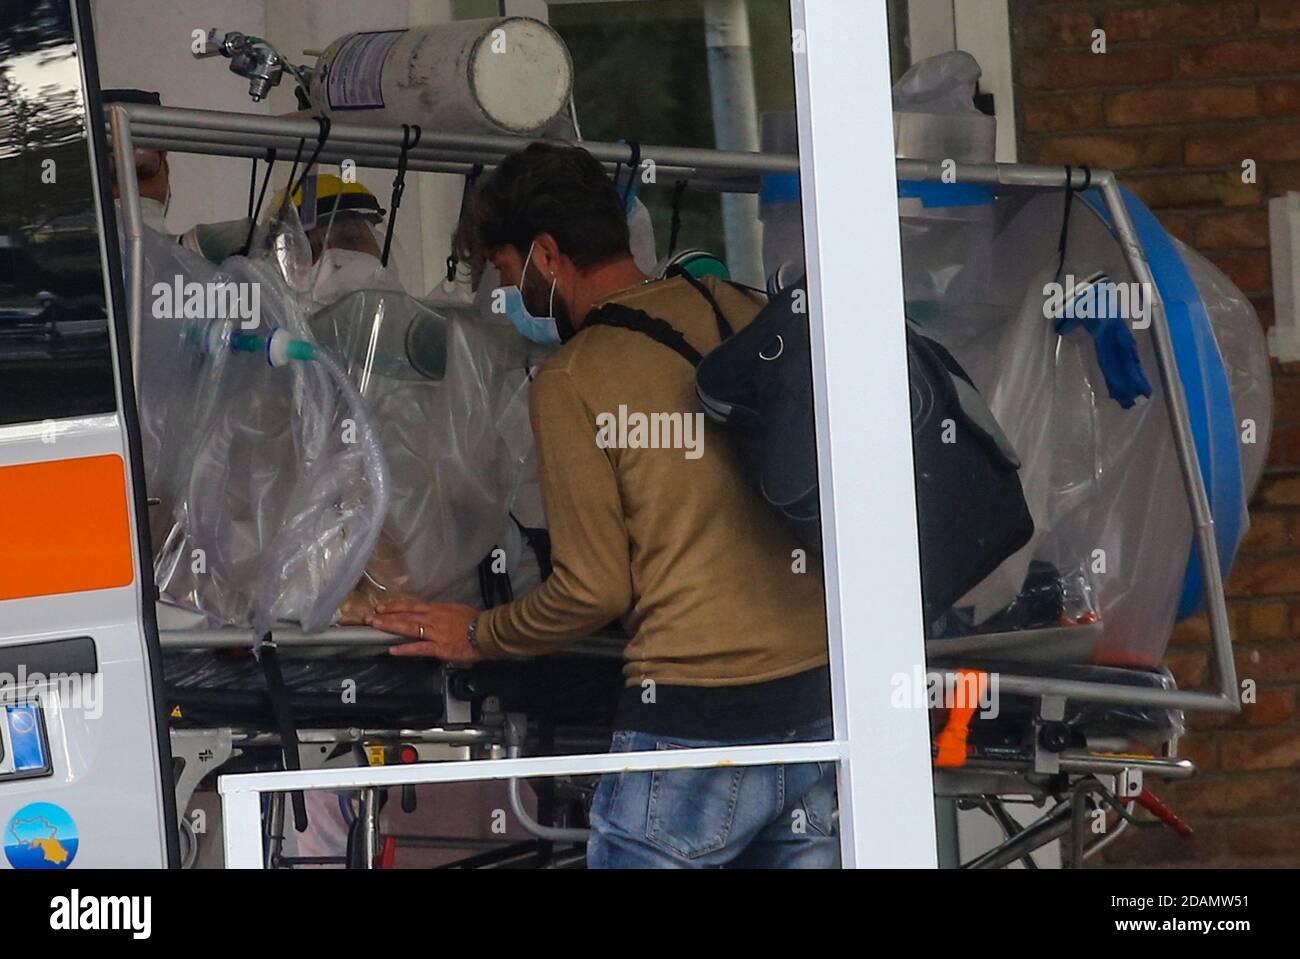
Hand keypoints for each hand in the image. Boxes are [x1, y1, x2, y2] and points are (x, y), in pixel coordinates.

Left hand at [365, 602, 481, 661]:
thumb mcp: (456, 609)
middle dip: (386, 616)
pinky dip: (405, 648)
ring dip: (390, 627)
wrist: (486, 632)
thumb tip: (430, 613)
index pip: (411, 607)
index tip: (381, 608)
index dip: (394, 607)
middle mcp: (432, 619)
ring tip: (375, 626)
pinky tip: (393, 649)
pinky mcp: (439, 647)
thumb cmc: (474, 621)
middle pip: (405, 616)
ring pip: (408, 628)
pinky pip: (419, 648)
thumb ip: (441, 612)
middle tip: (369, 617)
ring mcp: (434, 633)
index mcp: (436, 609)